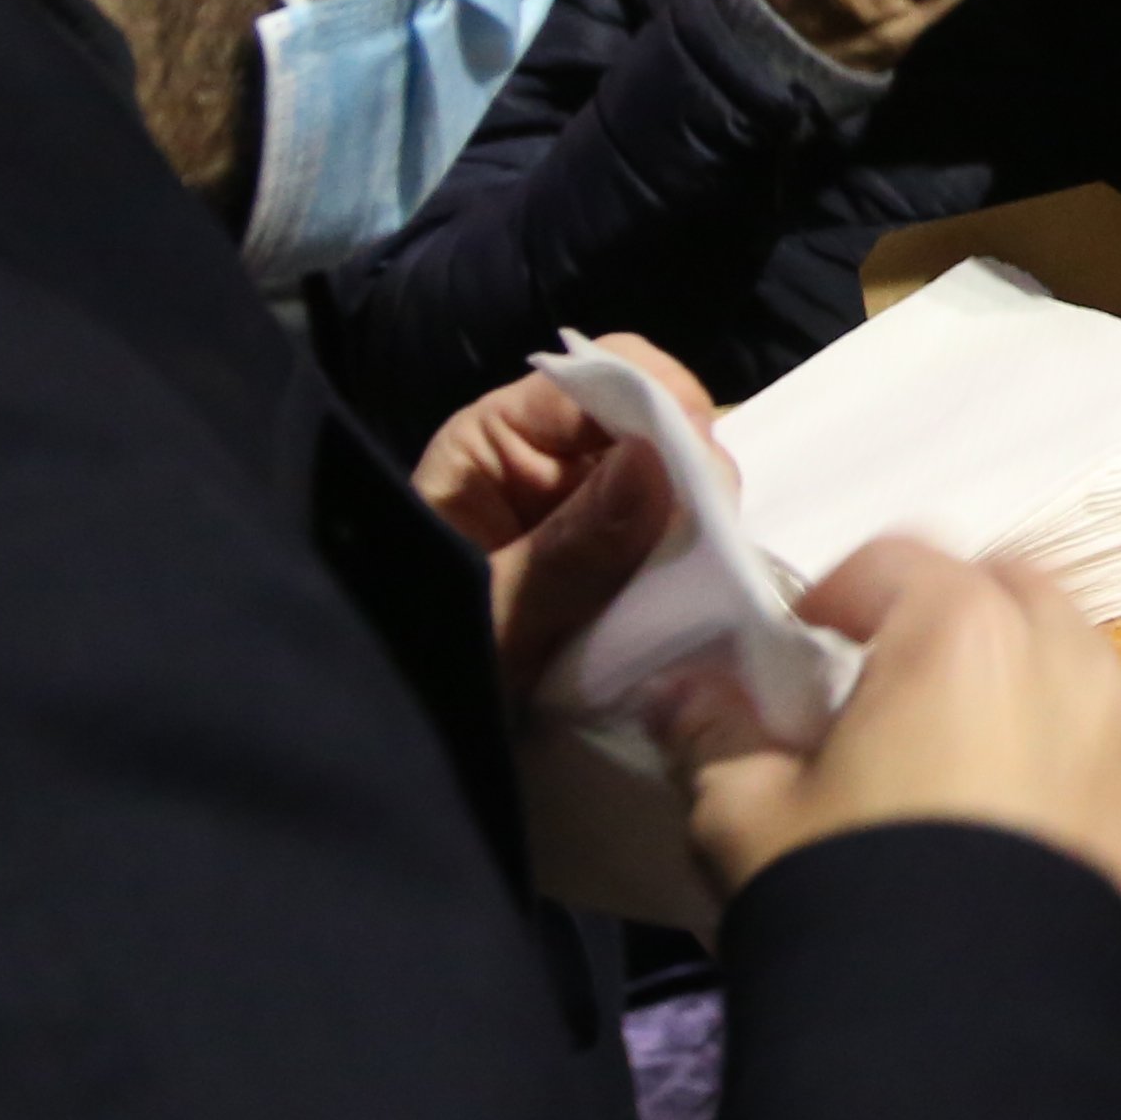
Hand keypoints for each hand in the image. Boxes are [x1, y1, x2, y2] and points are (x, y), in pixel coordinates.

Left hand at [412, 335, 721, 705]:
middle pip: (643, 416)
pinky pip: (672, 529)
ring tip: (712, 562)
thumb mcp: (488, 615)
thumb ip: (567, 549)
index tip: (702, 466)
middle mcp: (542, 460)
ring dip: (698, 510)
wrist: (404, 741)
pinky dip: (694, 549)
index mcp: (491, 443)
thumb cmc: (422, 661)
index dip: (657, 403)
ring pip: (669, 474)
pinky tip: (702, 581)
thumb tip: (655, 461)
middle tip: (716, 527)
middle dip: (688, 461)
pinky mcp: (616, 557)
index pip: (588, 378)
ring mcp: (584, 508)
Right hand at [673, 538, 1120, 945]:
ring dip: (1038, 706)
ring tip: (974, 772)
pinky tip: (1043, 859)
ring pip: (1095, 692)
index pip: (899, 561)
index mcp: (967, 637)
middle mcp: (1077, 674)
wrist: (967, 1058)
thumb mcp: (744, 818)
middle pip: (1023, 598)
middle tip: (897, 683)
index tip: (804, 638)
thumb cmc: (847, 900)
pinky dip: (1092, 808)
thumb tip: (681, 692)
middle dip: (961, 619)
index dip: (840, 591)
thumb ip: (714, 736)